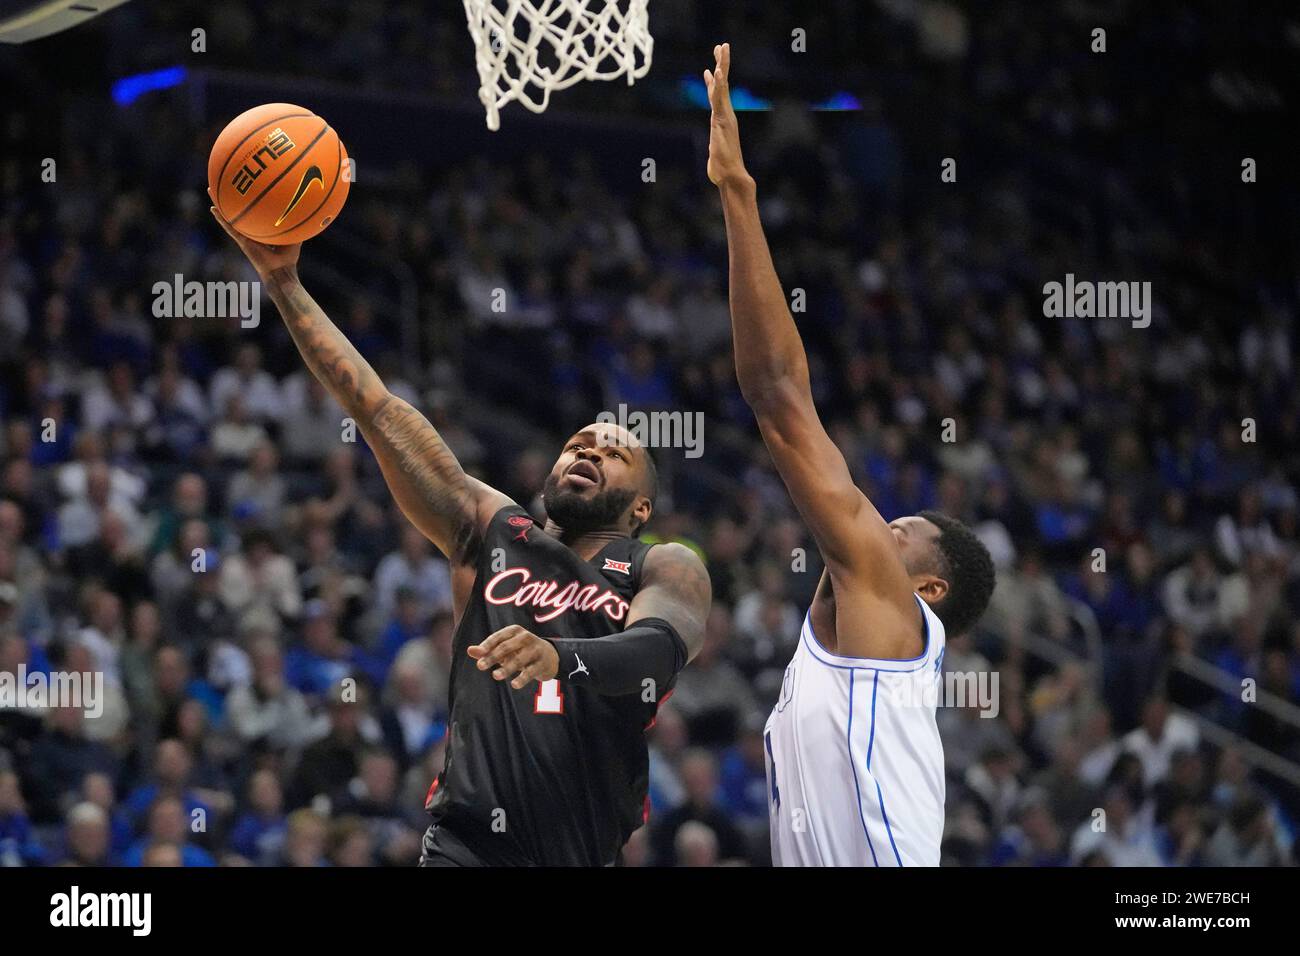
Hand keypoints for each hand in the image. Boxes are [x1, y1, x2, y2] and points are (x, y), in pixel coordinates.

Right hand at [208, 187, 300, 278]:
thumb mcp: (296, 236)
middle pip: (240, 209)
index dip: (249, 200)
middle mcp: (251, 229)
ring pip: (229, 216)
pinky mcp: (241, 240)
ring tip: (211, 190)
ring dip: (220, 203)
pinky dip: (220, 218)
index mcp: (261, 228)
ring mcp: (244, 234)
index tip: (245, 186)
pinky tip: (213, 208)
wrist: (280, 271)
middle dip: (233, 196)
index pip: (254, 211)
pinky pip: (228, 227)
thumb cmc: (289, 257)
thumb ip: (299, 223)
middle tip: (225, 182)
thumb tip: (307, 208)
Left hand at [468, 624, 559, 689]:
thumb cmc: (521, 651)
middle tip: (480, 666)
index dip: (487, 645)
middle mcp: (525, 638)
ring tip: (495, 676)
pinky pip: (531, 671)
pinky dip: (522, 678)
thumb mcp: (505, 648)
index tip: (478, 654)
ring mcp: (535, 650)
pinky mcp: (542, 663)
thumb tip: (469, 650)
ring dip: (506, 668)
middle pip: (506, 647)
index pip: (498, 637)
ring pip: (518, 660)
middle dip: (493, 657)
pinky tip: (514, 685)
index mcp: (514, 631)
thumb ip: (487, 650)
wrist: (550, 656)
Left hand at [704, 42, 750, 188]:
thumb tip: (716, 164)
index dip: (714, 82)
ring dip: (722, 66)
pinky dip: (719, 84)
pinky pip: (720, 98)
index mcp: (722, 120)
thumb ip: (714, 152)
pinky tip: (717, 71)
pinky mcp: (722, 120)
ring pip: (722, 86)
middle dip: (722, 64)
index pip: (717, 97)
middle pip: (722, 85)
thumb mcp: (715, 155)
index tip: (711, 67)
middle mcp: (725, 115)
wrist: (731, 177)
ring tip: (722, 48)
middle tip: (721, 46)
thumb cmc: (723, 171)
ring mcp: (724, 116)